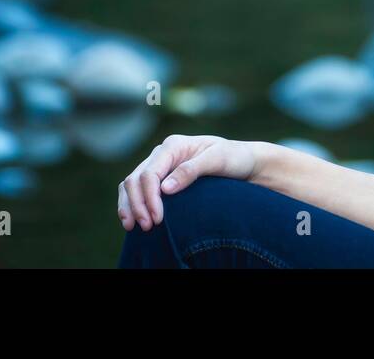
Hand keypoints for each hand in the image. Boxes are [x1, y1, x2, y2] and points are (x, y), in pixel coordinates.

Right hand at [117, 134, 258, 231]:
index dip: (149, 197)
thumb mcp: (218, 159)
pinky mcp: (161, 178)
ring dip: (130, 206)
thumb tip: (164, 188)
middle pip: (135, 179)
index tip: (157, 219)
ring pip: (131, 185)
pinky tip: (133, 219)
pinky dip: (131, 204)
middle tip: (147, 227)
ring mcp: (160, 165)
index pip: (150, 173)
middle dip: (137, 204)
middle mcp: (162, 154)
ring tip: (133, 227)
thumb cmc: (233, 157)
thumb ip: (191, 171)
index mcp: (173, 145)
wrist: (244, 162)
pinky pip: (137, 190)